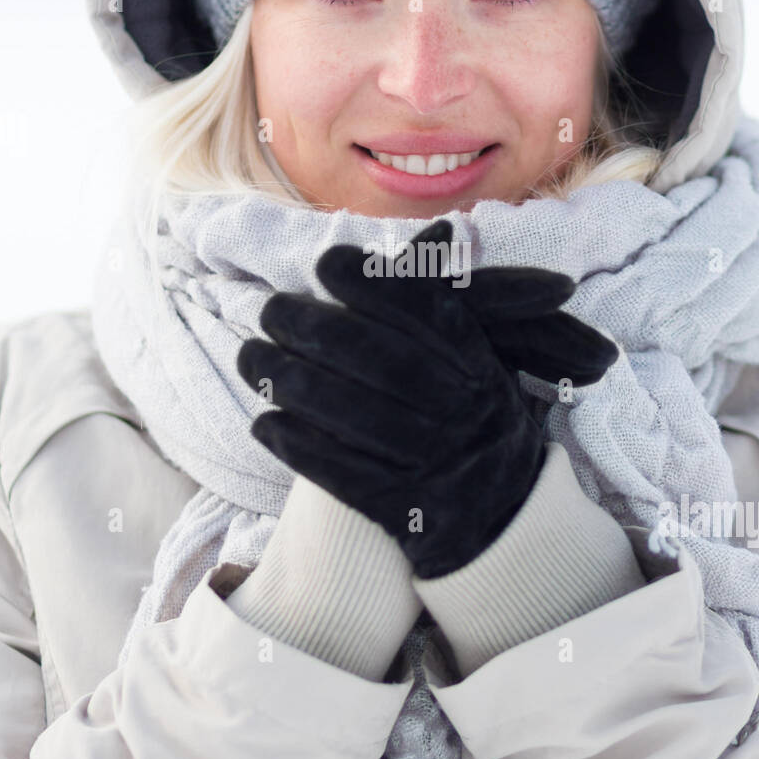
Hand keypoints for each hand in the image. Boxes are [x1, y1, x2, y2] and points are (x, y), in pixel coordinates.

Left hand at [235, 221, 617, 578]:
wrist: (508, 525)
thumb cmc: (480, 424)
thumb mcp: (485, 362)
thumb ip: (451, 307)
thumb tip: (441, 233)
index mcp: (482, 369)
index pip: (429, 313)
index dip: (374, 283)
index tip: (327, 263)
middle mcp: (464, 412)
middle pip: (381, 359)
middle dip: (316, 328)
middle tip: (270, 310)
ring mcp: (438, 464)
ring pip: (355, 414)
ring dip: (292, 381)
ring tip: (250, 358)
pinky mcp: (409, 511)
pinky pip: (345, 475)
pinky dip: (300, 446)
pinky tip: (265, 423)